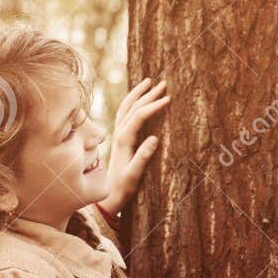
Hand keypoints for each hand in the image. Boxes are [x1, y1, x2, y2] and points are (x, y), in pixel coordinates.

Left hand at [104, 76, 170, 210]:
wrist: (109, 196)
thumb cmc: (123, 188)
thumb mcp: (134, 176)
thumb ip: (143, 157)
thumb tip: (155, 138)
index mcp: (124, 141)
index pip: (139, 116)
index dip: (153, 106)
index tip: (168, 99)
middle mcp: (119, 134)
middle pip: (132, 107)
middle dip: (148, 94)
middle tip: (164, 83)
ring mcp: (118, 135)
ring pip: (126, 107)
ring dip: (137, 94)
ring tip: (149, 81)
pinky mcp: (120, 139)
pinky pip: (125, 114)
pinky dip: (132, 102)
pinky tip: (139, 99)